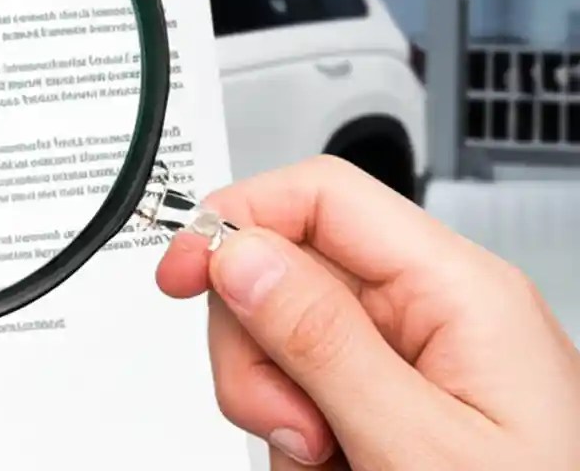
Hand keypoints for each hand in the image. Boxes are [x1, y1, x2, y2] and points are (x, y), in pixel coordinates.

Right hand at [157, 155, 579, 469]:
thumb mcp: (419, 446)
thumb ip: (325, 344)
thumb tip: (240, 253)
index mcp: (460, 290)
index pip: (323, 196)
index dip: (238, 219)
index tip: (180, 274)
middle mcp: (432, 309)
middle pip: (285, 271)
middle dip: (256, 349)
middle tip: (288, 424)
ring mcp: (406, 356)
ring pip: (279, 336)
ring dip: (272, 403)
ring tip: (324, 461)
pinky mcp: (386, 398)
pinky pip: (298, 389)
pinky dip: (292, 435)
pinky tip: (336, 469)